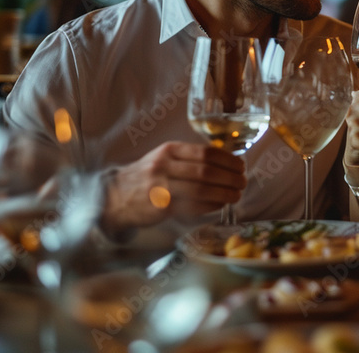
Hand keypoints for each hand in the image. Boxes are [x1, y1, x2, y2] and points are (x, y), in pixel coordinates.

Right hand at [100, 142, 246, 236]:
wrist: (116, 196)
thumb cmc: (147, 176)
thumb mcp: (165, 158)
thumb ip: (190, 158)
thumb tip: (226, 161)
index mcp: (169, 150)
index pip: (206, 152)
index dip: (228, 160)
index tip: (241, 166)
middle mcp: (164, 165)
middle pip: (206, 172)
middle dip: (230, 178)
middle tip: (243, 182)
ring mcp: (161, 187)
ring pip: (201, 190)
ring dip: (224, 193)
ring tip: (236, 195)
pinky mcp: (161, 207)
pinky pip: (192, 206)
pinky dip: (211, 206)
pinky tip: (220, 205)